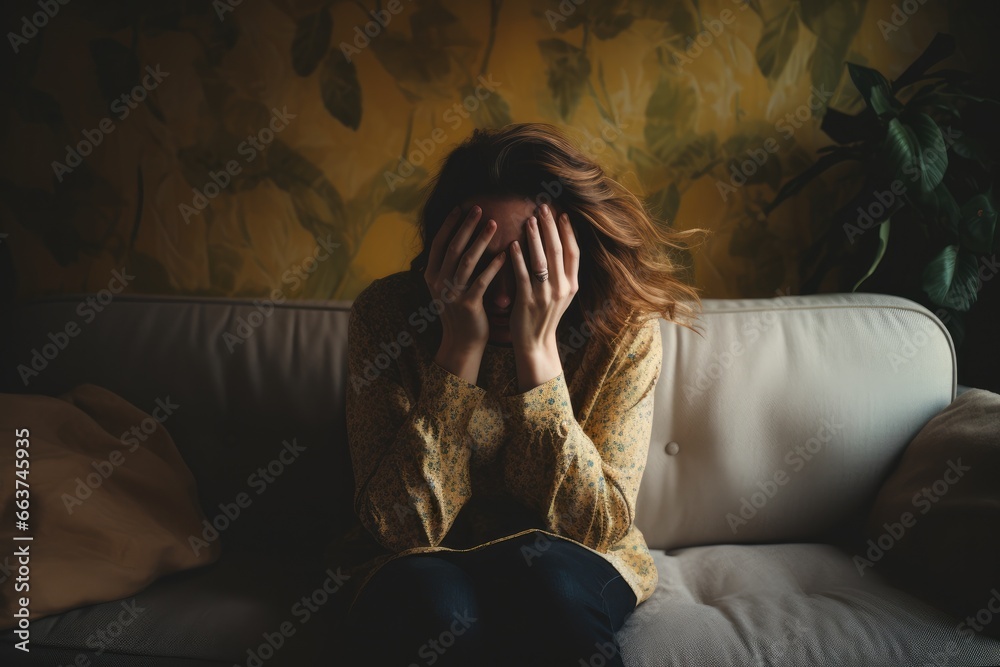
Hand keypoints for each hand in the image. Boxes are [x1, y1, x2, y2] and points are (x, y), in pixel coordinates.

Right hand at [424, 205, 506, 383]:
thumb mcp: (448, 287)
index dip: (450, 223)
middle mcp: (439, 282)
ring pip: (466, 260)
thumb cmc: (460, 311)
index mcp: (432, 275)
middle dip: (466, 225)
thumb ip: (450, 266)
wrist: (462, 342)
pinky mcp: (468, 304)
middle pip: (452, 247)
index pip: (439, 242)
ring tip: (493, 224)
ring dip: (480, 240)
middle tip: (479, 208)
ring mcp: (452, 293)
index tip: (461, 207)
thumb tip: (460, 238)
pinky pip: (481, 280)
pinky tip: (505, 254)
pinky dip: (493, 266)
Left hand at [508, 203, 579, 390]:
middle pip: (558, 251)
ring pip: (541, 261)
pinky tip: (512, 245)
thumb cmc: (545, 315)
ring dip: (535, 238)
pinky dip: (518, 259)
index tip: (561, 214)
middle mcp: (562, 288)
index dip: (569, 232)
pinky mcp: (527, 301)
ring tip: (529, 220)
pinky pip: (523, 275)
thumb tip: (560, 245)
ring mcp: (545, 295)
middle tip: (542, 207)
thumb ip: (563, 273)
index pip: (573, 252)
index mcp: (572, 285)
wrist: (535, 343)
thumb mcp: (561, 295)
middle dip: (550, 227)